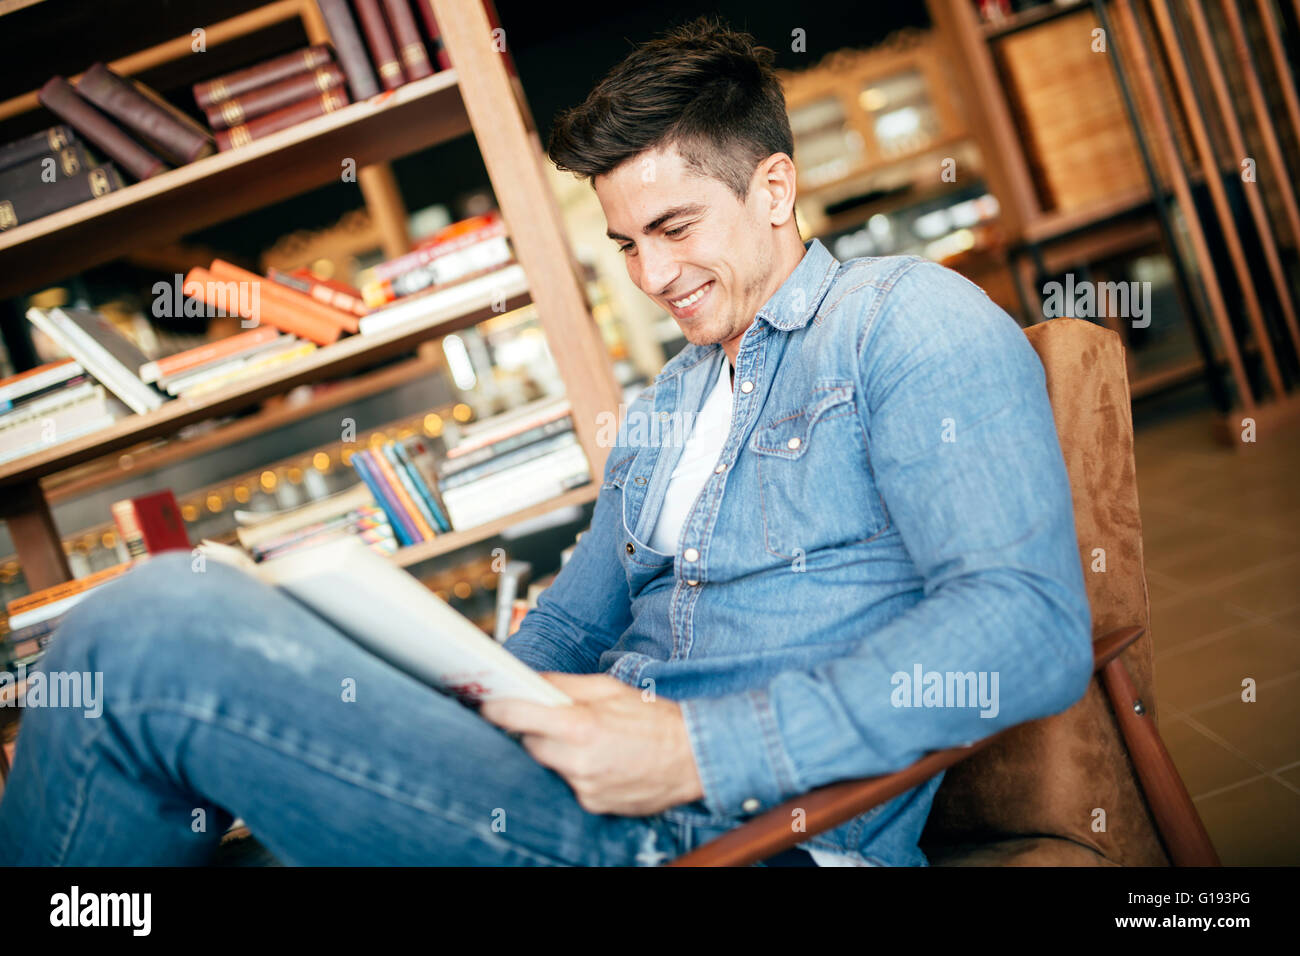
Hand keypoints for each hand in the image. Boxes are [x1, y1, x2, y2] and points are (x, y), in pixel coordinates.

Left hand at [479, 673, 704, 815]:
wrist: (694, 758)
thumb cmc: (656, 720)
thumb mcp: (611, 688)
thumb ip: (567, 685)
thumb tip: (533, 681)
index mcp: (581, 727)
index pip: (520, 718)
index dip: (499, 710)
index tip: (488, 704)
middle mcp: (579, 762)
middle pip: (530, 745)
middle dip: (535, 730)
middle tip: (552, 718)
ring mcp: (585, 788)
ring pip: (550, 765)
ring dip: (559, 751)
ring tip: (587, 738)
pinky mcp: (594, 804)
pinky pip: (570, 784)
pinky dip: (577, 770)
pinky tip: (601, 759)